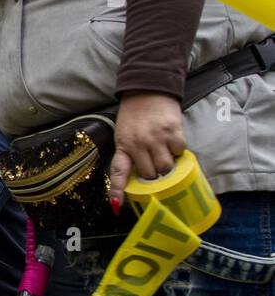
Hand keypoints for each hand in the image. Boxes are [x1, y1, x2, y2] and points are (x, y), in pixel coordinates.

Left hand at [108, 92, 185, 211]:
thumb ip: (129, 153)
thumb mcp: (124, 134)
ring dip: (168, 165)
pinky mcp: (173, 131)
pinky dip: (178, 151)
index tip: (118, 206)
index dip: (117, 190)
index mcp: (123, 145)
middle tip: (155, 167)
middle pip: (150, 175)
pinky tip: (172, 143)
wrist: (147, 89)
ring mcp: (156, 138)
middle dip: (154, 175)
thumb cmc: (134, 115)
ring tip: (164, 154)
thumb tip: (140, 175)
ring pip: (167, 166)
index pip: (118, 172)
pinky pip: (180, 151)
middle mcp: (138, 144)